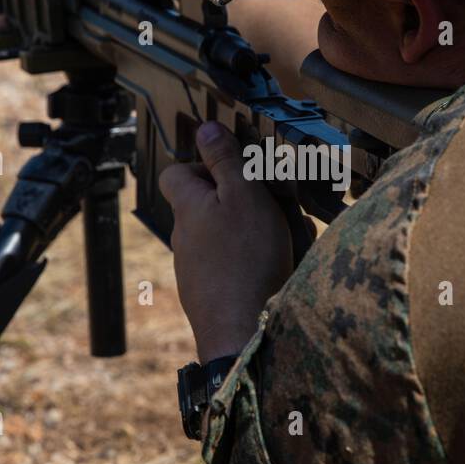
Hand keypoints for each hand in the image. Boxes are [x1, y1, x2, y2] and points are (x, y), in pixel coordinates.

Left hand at [159, 122, 295, 361]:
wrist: (243, 334)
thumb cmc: (246, 261)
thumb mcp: (244, 196)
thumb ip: (227, 161)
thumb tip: (206, 129)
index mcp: (188, 207)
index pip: (176, 172)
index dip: (205, 164)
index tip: (237, 170)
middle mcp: (185, 237)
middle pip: (210, 204)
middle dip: (246, 201)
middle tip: (277, 208)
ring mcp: (196, 269)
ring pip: (228, 236)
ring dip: (258, 233)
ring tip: (288, 241)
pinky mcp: (212, 294)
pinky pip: (236, 266)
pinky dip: (257, 262)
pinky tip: (280, 269)